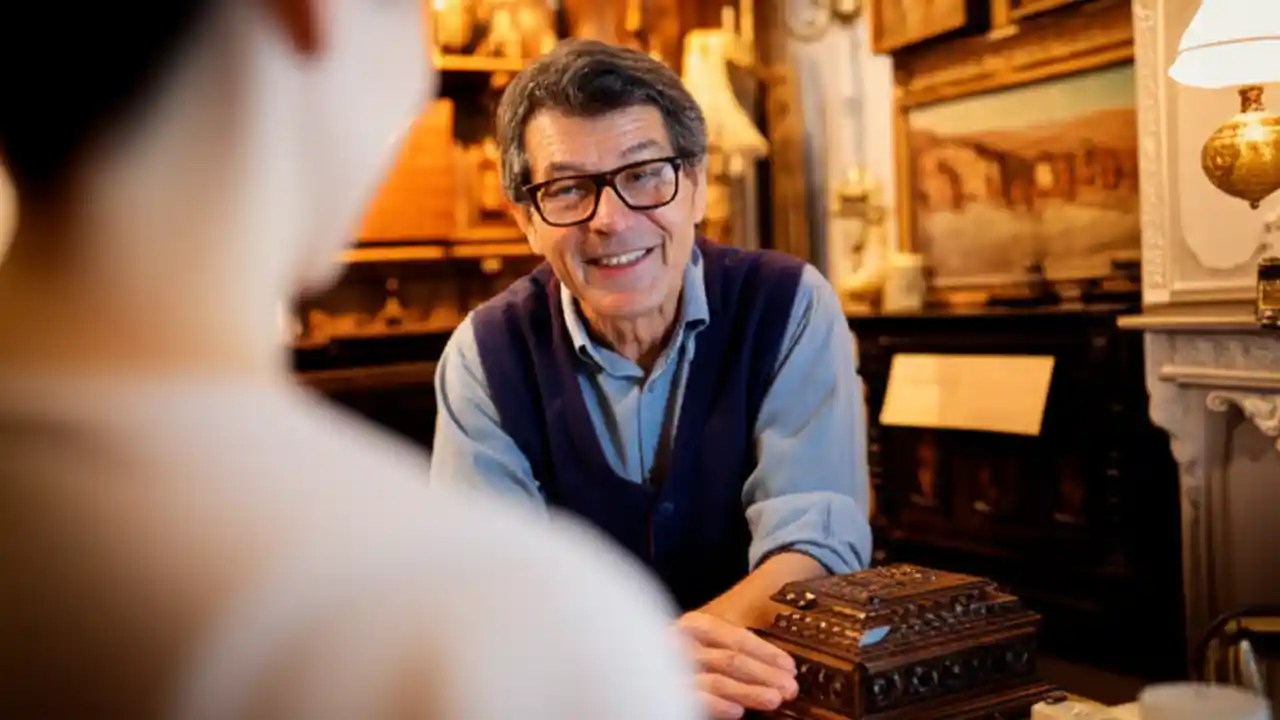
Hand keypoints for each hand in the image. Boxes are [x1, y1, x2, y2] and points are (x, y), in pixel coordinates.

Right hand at [675, 610, 798, 718]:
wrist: (636, 681)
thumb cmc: (677, 664)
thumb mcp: (703, 650)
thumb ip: (727, 653)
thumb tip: (775, 669)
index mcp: (692, 626)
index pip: (734, 636)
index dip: (766, 651)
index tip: (789, 666)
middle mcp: (679, 643)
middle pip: (729, 657)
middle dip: (764, 673)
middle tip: (788, 687)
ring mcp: (669, 669)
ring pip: (716, 679)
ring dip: (749, 690)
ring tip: (773, 699)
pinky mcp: (665, 693)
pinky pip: (695, 697)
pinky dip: (718, 704)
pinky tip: (737, 712)